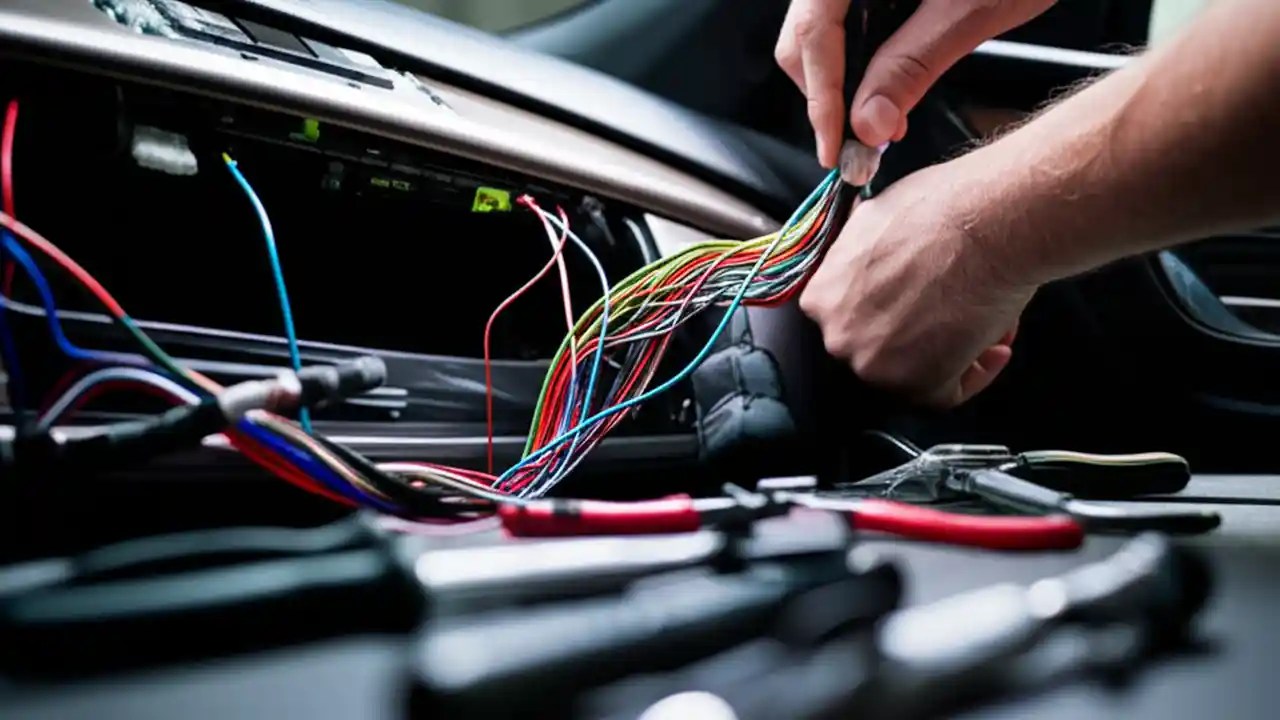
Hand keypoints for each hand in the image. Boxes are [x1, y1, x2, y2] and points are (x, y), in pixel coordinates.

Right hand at [775, 0, 1055, 165]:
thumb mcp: (973, 9)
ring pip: (818, 30)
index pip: (814, 32)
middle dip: (826, 92)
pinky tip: (885, 80)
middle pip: (804, 33)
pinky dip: (859, 56)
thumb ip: (913, 65)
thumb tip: (869, 123)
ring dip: (842, 79)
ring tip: (878, 115)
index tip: (835, 147)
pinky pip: (844, 20)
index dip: (821, 98)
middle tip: (858, 139)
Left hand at [799, 160, 1033, 407]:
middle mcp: (839, 337)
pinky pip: (948, 393)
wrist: (987, 224)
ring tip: (984, 322)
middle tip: (954, 310)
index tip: (916, 299)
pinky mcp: (920, 386)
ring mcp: (875, 366)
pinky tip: (995, 345)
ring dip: (952, 351)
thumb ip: (859, 250)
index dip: (890, 308)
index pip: (850, 316)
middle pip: (882, 344)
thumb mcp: (873, 217)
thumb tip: (864, 250)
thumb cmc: (941, 209)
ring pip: (914, 370)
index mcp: (820, 298)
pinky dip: (976, 373)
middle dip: (922, 330)